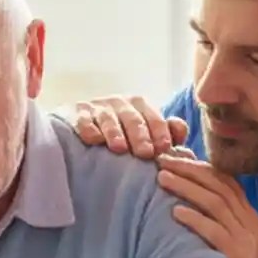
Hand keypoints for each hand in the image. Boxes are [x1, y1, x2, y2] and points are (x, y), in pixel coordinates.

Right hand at [72, 95, 188, 158]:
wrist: (83, 129)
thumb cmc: (122, 137)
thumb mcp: (146, 134)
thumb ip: (167, 134)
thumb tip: (181, 130)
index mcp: (140, 106)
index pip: (154, 118)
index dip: (160, 132)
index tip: (164, 148)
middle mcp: (119, 104)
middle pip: (133, 118)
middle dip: (140, 135)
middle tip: (145, 153)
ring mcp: (97, 108)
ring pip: (108, 118)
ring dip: (114, 132)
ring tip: (119, 148)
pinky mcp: (76, 114)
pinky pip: (83, 120)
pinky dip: (88, 128)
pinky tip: (93, 140)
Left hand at [156, 154, 257, 257]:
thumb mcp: (235, 244)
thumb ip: (219, 222)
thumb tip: (187, 202)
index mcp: (249, 216)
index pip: (226, 181)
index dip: (200, 165)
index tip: (175, 155)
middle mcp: (250, 222)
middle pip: (219, 185)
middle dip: (190, 169)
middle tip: (163, 159)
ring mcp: (246, 239)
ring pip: (216, 203)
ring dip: (187, 188)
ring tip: (162, 178)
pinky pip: (215, 232)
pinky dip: (195, 219)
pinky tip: (176, 212)